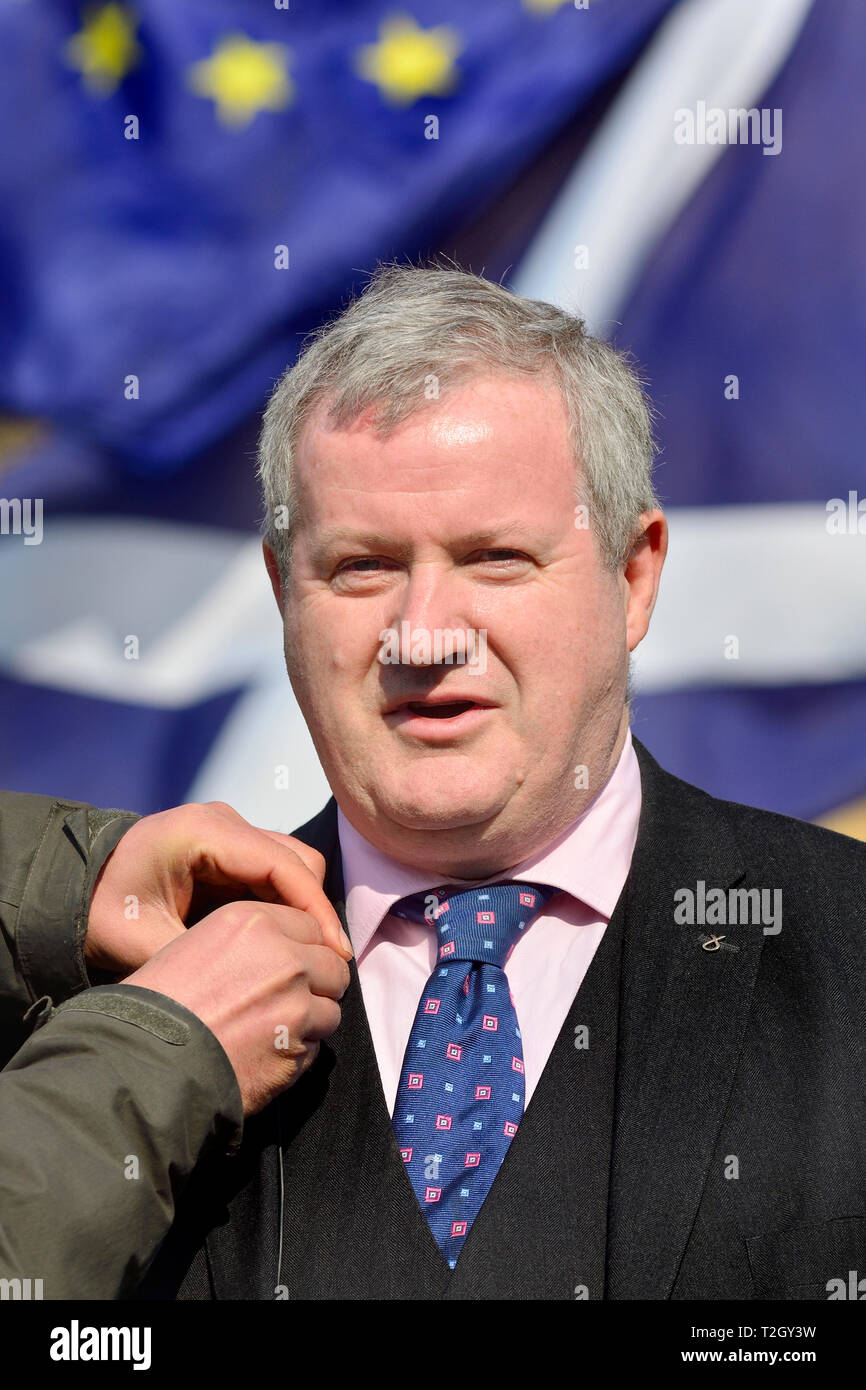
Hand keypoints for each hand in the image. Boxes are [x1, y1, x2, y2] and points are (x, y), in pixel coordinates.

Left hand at [86, 801, 351, 974]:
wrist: (75, 889)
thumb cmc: (102, 912)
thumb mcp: (143, 943)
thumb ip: (203, 958)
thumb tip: (260, 984)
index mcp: (204, 831)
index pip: (282, 864)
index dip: (314, 909)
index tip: (334, 952)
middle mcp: (223, 821)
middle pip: (298, 859)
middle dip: (314, 911)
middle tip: (325, 963)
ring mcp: (228, 831)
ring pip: (292, 864)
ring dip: (302, 908)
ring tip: (308, 957)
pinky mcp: (229, 847)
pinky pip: (273, 871)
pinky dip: (285, 904)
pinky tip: (284, 942)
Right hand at [127, 900, 350, 1114]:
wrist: (143, 1060)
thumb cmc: (159, 1005)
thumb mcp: (197, 944)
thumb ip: (250, 942)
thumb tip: (288, 952)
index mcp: (253, 922)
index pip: (311, 926)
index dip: (304, 948)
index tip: (294, 966)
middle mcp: (283, 957)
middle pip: (333, 966)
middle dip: (318, 984)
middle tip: (290, 1002)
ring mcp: (296, 1005)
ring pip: (330, 1010)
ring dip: (311, 1023)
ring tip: (271, 1034)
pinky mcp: (298, 1050)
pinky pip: (315, 1050)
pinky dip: (297, 1056)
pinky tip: (264, 1058)